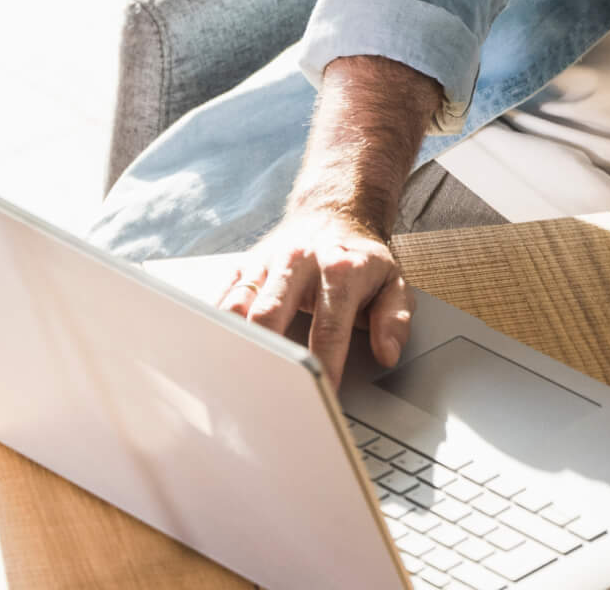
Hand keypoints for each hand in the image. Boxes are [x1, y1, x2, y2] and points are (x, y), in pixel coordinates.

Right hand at [218, 211, 414, 386]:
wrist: (335, 213)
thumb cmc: (363, 260)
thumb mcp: (394, 283)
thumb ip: (395, 318)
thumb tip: (388, 353)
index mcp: (341, 269)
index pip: (330, 327)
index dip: (325, 365)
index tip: (322, 397)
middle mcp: (299, 262)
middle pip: (271, 316)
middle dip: (267, 358)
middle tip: (267, 395)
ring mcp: (267, 264)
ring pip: (237, 307)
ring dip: (233, 345)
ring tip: (233, 381)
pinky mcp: (244, 267)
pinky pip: (221, 299)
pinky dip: (215, 328)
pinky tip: (214, 355)